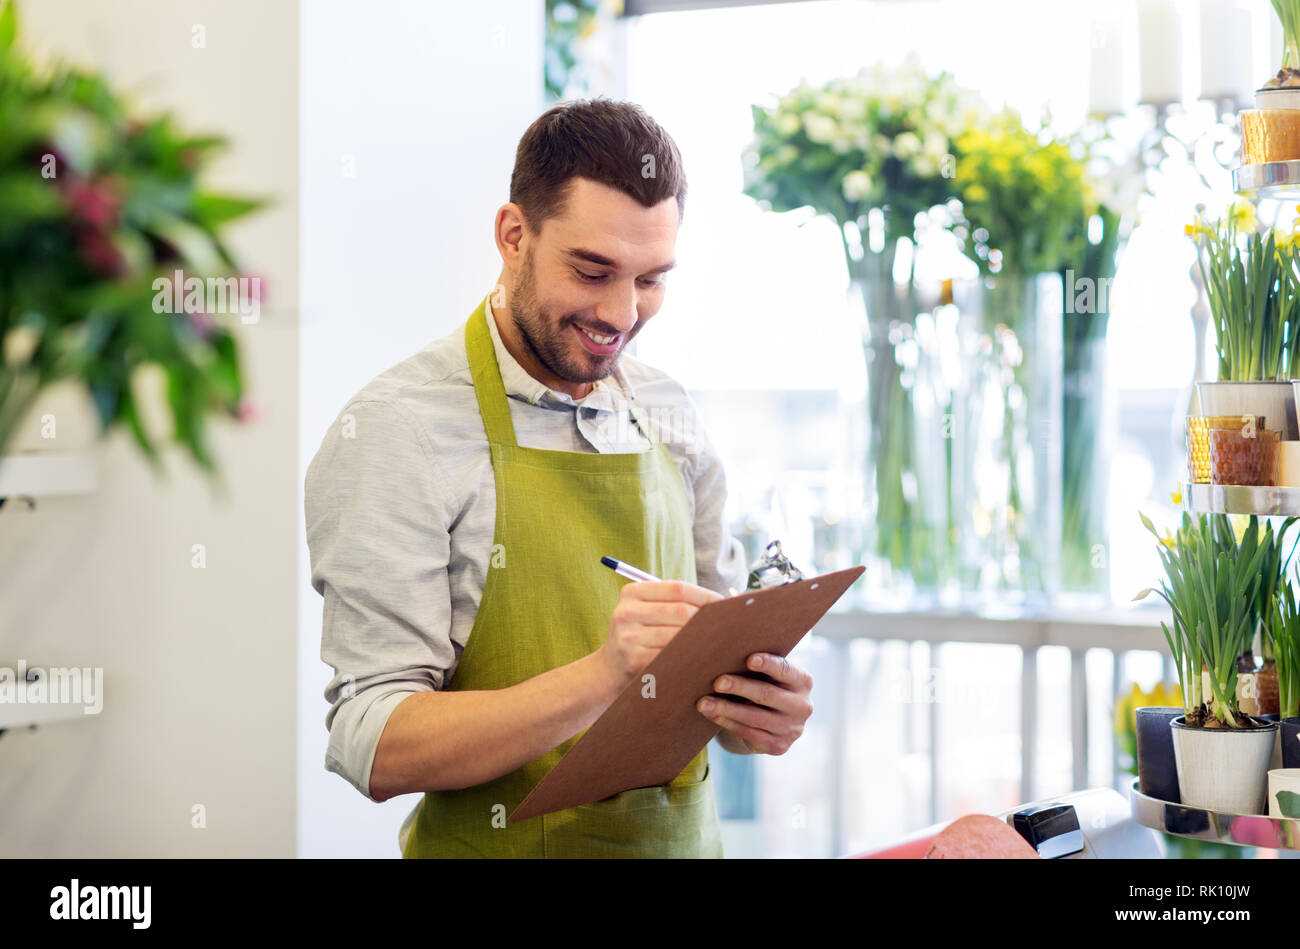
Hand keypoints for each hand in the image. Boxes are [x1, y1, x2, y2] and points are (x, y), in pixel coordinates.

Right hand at [596, 580, 721, 689]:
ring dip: (702, 639)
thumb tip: (719, 601)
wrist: (607, 670)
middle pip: (681, 611)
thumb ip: (672, 602)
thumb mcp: (644, 612)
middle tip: (726, 626)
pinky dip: (690, 656)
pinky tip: (701, 657)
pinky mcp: (634, 660)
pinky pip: (672, 655)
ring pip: (679, 634)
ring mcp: (629, 637)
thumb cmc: (637, 636)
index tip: (724, 604)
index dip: (705, 595)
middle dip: (707, 619)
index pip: (678, 588)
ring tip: (719, 641)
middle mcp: (627, 612)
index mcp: (631, 592)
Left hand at [696, 653, 812, 754]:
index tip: (749, 660)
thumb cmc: (766, 685)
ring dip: (727, 709)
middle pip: (768, 695)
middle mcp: (803, 706)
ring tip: (704, 703)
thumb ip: (758, 666)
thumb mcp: (770, 675)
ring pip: (755, 718)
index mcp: (803, 682)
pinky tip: (712, 715)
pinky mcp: (778, 746)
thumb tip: (725, 656)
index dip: (769, 664)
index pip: (786, 670)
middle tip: (717, 682)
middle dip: (740, 687)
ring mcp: (792, 729)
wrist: (773, 720)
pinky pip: (748, 733)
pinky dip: (727, 723)